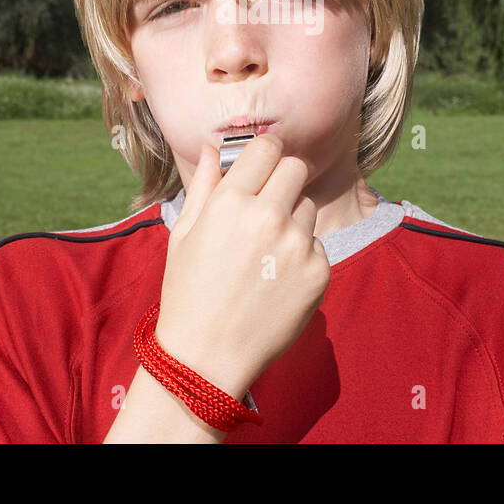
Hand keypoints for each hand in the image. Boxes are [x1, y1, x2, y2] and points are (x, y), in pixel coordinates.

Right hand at [154, 134, 330, 397]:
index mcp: (230, 202)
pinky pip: (317, 245)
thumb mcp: (184, 234)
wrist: (207, 356)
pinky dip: (302, 256)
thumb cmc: (188, 292)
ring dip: (292, 220)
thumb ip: (204, 185)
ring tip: (264, 255)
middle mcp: (267, 217)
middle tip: (268, 204)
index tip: (263, 164)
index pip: (268, 147)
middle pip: (296, 168)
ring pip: (308, 208)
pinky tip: (276, 280)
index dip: (266, 153)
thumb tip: (214, 149)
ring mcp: (297, 245)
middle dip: (283, 179)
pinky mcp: (319, 272)